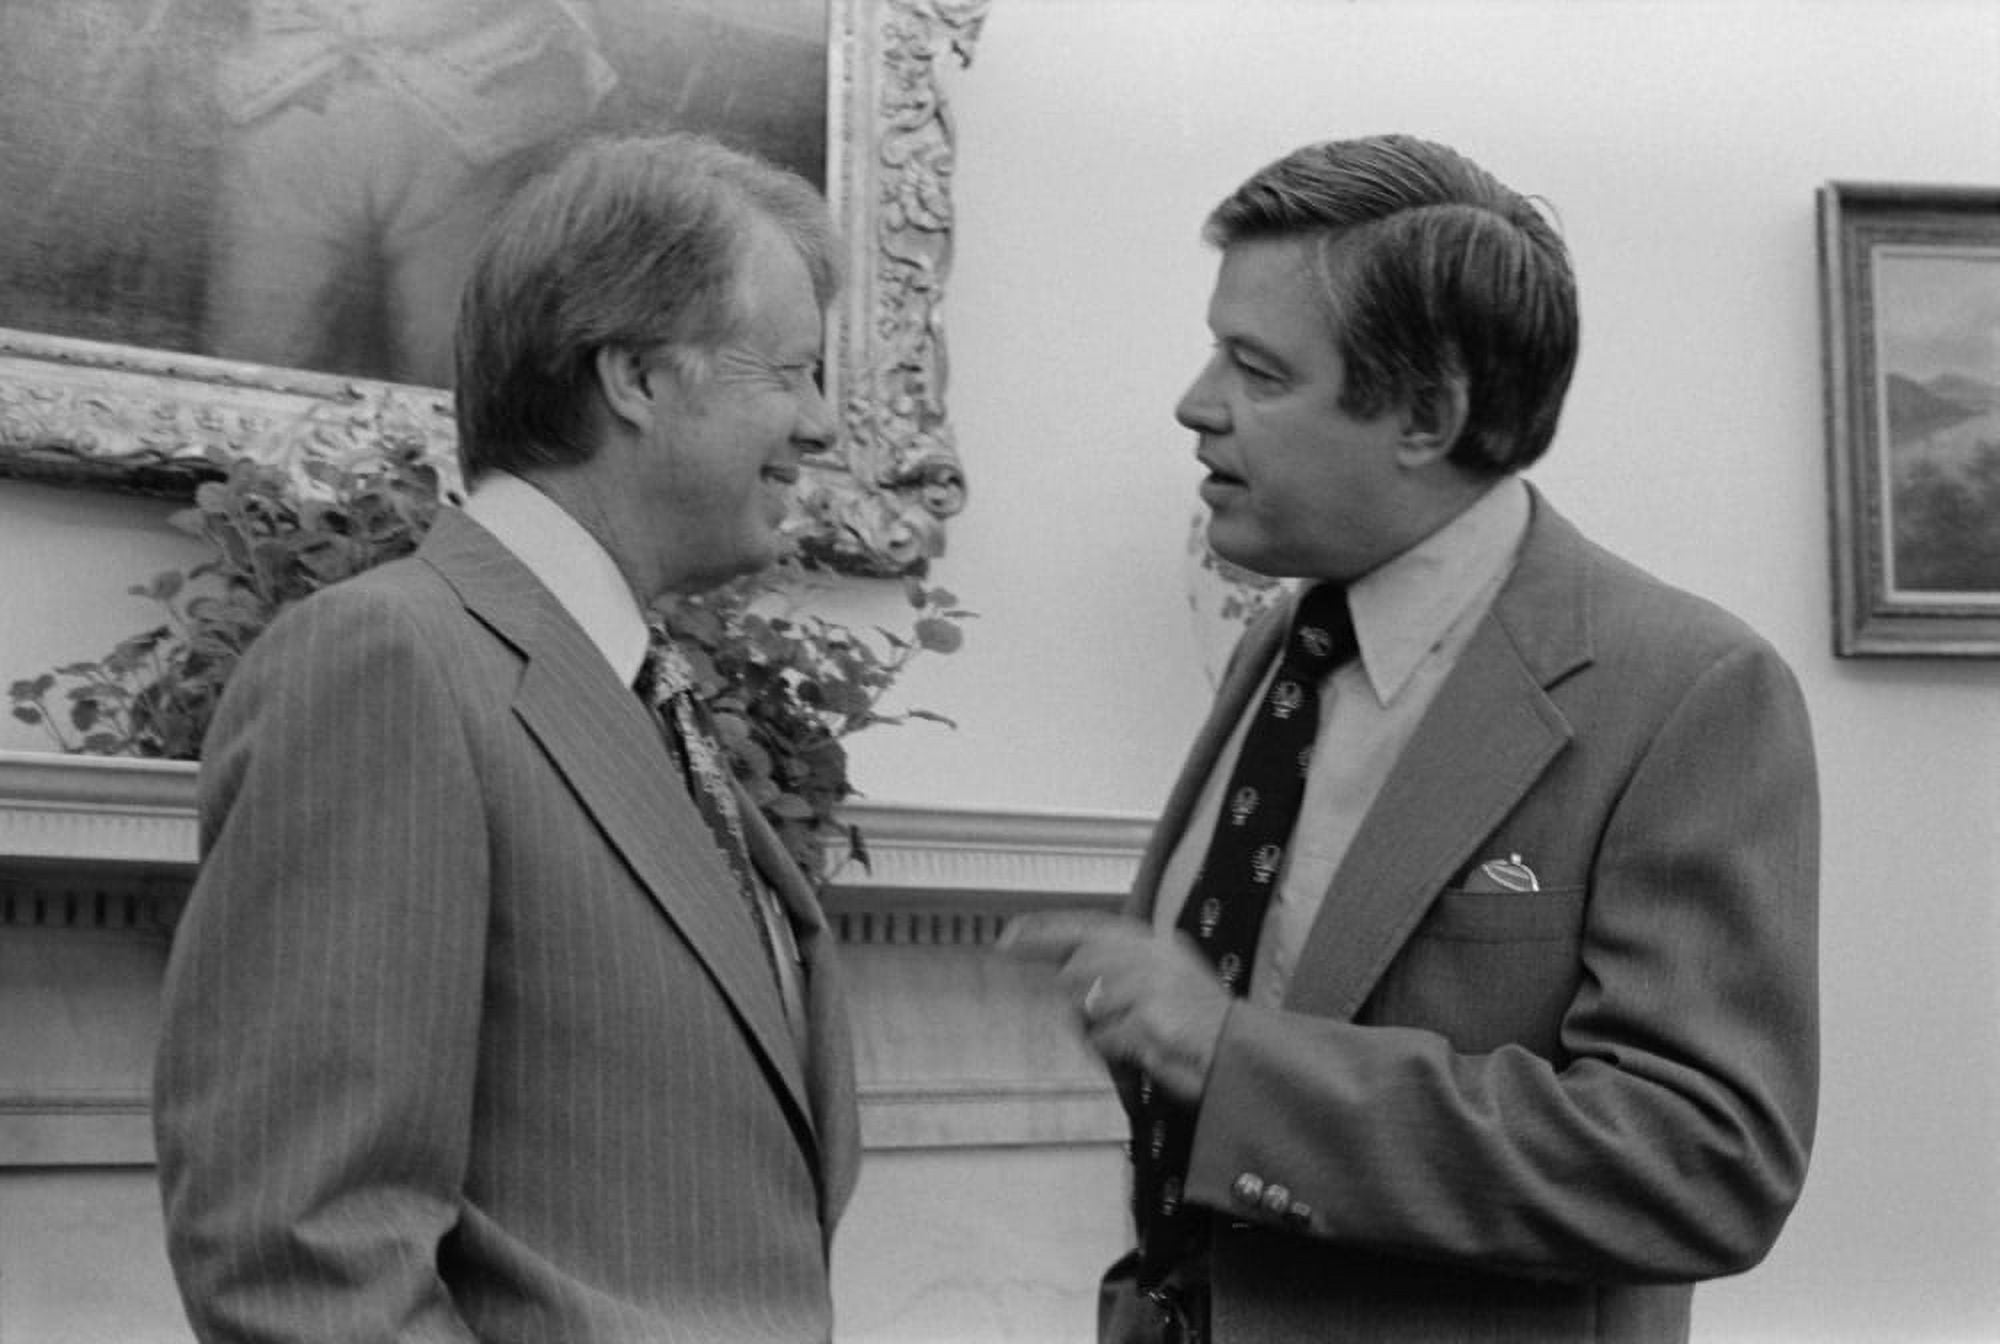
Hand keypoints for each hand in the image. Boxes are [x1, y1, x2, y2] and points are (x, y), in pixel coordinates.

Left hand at [997, 910, 1231, 1106]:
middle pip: (1078, 971)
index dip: (1044, 931)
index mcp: (1155, 943)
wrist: (1241, 1056)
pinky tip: (1147, 1050)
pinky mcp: (1146, 1022)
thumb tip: (1064, 969)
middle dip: (1083, 1000)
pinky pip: (1104, 1040)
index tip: (1008, 939)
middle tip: (1110, 1018)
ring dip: (1104, 1029)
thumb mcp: (1166, 979)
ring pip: (1087, 1008)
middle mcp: (1150, 957)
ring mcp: (1148, 989)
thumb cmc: (1202, 1026)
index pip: (1087, 925)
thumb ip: (1119, 968)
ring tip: (1140, 1036)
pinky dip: (1118, 1051)